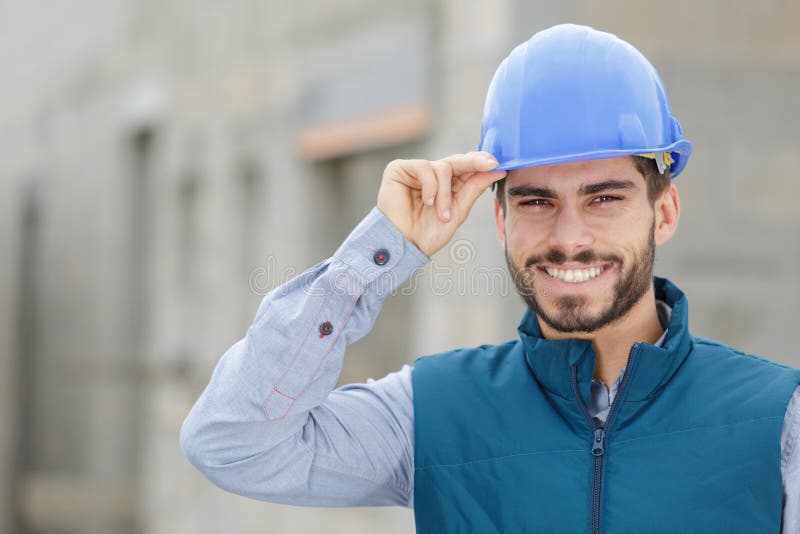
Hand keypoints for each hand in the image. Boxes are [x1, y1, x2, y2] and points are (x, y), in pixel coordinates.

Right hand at [376, 152, 506, 255]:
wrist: (404, 246)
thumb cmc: (428, 233)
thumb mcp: (458, 211)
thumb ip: (474, 188)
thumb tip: (496, 170)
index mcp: (446, 184)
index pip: (465, 168)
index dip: (481, 164)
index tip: (498, 164)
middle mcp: (432, 175)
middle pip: (457, 161)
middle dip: (474, 163)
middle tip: (490, 164)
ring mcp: (416, 171)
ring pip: (442, 167)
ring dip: (445, 193)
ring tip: (441, 213)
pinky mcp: (399, 169)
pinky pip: (424, 167)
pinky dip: (430, 185)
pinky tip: (427, 201)